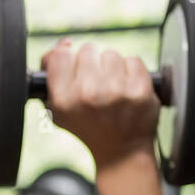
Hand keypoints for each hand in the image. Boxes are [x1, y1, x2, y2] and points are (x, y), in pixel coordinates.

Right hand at [40, 40, 158, 168]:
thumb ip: (54, 74)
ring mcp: (116, 91)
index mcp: (63, 100)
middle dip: (91, 65)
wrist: (120, 152)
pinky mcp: (140, 89)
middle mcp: (88, 94)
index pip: (60, 55)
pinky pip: (132, 60)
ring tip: (111, 90)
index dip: (66, 58)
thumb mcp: (58, 110)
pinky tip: (126, 90)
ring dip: (111, 68)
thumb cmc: (87, 128)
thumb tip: (65, 43)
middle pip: (87, 50)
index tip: (72, 68)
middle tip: (95, 86)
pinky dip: (131, 72)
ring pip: (111, 54)